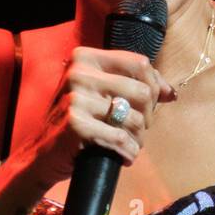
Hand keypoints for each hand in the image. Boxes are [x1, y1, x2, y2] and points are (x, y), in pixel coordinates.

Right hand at [20, 46, 177, 187]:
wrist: (43, 152)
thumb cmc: (79, 121)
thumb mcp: (101, 95)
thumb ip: (134, 86)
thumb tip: (171, 93)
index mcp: (86, 58)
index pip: (140, 64)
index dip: (155, 85)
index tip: (154, 103)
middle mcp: (79, 73)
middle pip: (143, 92)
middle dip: (148, 116)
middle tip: (138, 130)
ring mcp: (75, 98)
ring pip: (135, 119)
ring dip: (138, 139)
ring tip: (128, 145)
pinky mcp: (76, 124)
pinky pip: (121, 139)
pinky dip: (128, 152)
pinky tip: (123, 157)